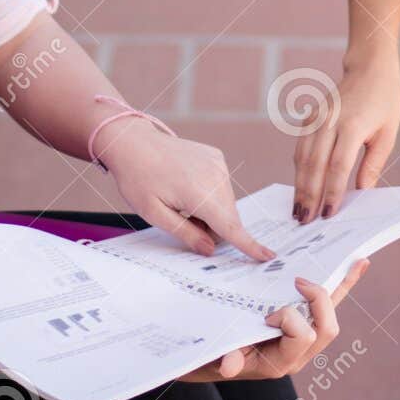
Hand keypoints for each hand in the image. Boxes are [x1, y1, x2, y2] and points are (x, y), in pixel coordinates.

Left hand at [98, 121, 274, 260]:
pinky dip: (210, 196)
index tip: (266, 257)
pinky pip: (221, 187)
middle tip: (183, 221)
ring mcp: (218, 164)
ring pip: (225, 203)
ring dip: (211, 212)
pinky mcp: (216, 157)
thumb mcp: (153, 213)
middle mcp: (215, 176)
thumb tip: (210, 249)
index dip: (248, 245)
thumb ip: (185, 233)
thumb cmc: (138, 178)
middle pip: (227, 217)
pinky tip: (187, 187)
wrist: (133, 142)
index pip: (229, 226)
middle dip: (213, 229)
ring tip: (182, 202)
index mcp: (199, 192)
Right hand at [183, 259, 369, 381]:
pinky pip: (330, 303)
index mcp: (281, 361)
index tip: (268, 314)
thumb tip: (228, 366)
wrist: (217, 358)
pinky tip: (360, 263)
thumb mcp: (217, 357)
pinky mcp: (305, 323)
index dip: (289, 319)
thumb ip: (226, 359)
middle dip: (318, 300)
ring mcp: (305, 338)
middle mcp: (300, 351)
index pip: (303, 336)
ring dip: (342, 286)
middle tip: (298, 281)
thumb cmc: (215, 355)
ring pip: (332, 312)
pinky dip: (345, 283)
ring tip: (358, 260)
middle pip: (327, 327)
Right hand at [292, 51, 399, 223]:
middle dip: (309, 195)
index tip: (328, 214)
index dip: (331, 192)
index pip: (337, 166)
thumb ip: (372, 164)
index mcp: (351, 124)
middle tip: (304, 220)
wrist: (370, 68)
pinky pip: (300, 148)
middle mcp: (329, 121)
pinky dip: (299, 170)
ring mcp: (316, 118)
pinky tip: (300, 187)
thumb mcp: (387, 133)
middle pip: (314, 165)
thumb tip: (362, 193)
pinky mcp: (310, 117)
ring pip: (302, 157)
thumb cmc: (384, 101)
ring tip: (298, 210)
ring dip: (299, 186)